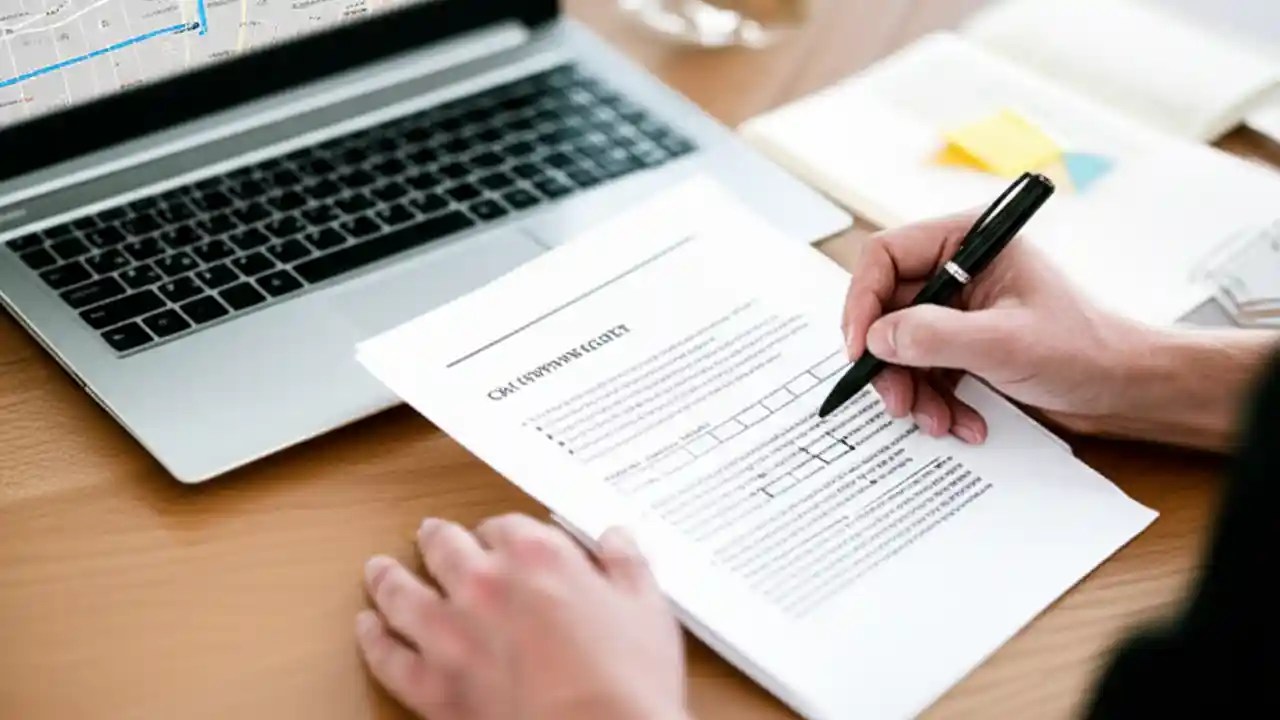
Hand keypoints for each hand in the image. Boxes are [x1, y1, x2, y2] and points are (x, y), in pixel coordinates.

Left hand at [357, 515, 688, 719]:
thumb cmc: (627, 682)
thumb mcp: (646, 608)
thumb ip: (626, 565)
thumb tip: (617, 540)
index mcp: (536, 556)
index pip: (504, 525)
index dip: (500, 531)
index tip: (502, 537)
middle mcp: (484, 584)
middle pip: (445, 547)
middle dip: (438, 539)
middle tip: (432, 535)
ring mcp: (450, 634)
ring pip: (401, 593)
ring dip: (387, 578)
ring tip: (378, 570)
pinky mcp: (433, 686)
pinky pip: (388, 657)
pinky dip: (373, 640)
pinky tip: (367, 629)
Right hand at [841, 214, 1146, 441]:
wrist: (1127, 389)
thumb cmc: (1086, 349)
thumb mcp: (1004, 343)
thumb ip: (934, 337)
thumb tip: (876, 338)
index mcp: (971, 240)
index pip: (886, 257)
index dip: (864, 302)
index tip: (861, 349)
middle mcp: (960, 267)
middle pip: (887, 308)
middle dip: (890, 361)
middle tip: (897, 400)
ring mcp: (961, 307)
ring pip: (902, 346)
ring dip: (913, 390)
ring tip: (938, 421)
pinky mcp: (966, 343)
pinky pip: (925, 370)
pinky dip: (936, 401)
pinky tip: (963, 422)